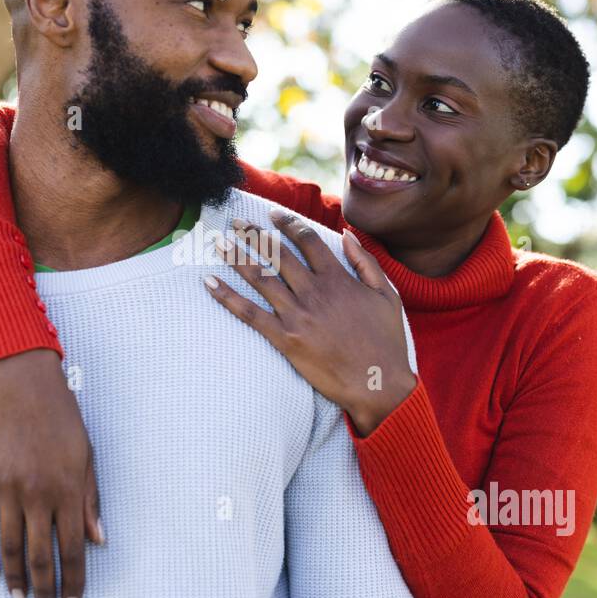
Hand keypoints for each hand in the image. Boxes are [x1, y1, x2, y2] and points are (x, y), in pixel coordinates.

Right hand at [0, 349, 102, 597]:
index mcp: (69, 488)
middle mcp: (39, 492)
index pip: (73, 548)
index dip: (73, 580)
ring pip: (9, 546)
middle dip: (45, 588)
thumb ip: (91, 501)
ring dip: (15, 578)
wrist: (24, 383)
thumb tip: (99, 540)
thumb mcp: (87, 456)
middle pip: (40, 555)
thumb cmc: (62, 418)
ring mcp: (8, 487)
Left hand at [203, 210, 416, 435]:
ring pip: (260, 278)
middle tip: (235, 222)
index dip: (288, 224)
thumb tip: (347, 235)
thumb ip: (365, 262)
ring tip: (218, 243)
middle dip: (253, 234)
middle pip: (277, 254)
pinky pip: (250, 314)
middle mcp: (314, 291)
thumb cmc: (386, 341)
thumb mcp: (387, 295)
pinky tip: (209, 283)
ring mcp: (297, 315)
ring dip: (237, 257)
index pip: (307, 241)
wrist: (377, 383)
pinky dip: (227, 297)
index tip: (273, 215)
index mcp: (338, 279)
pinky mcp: (285, 339)